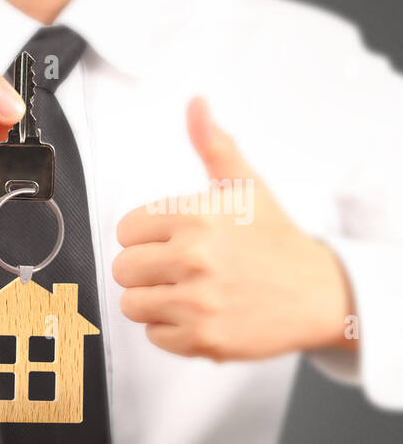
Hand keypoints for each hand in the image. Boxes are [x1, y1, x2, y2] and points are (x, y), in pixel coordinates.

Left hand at [113, 98, 355, 361]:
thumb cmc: (276, 241)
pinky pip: (152, 335)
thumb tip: (196, 104)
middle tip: (177, 268)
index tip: (169, 239)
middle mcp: (193, 259)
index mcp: (196, 218)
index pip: (125, 230)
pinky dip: (171, 330)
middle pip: (122, 268)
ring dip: (153, 300)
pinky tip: (199, 315)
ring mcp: (197, 302)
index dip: (144, 236)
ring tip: (187, 291)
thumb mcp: (247, 187)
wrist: (322, 294)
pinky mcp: (201, 340)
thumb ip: (213, 146)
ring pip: (131, 304)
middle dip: (145, 268)